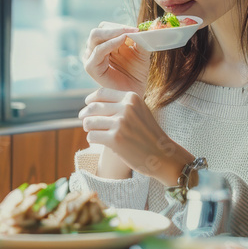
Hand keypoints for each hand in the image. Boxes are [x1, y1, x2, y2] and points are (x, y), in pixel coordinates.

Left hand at [79, 88, 193, 185]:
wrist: (162, 155)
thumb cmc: (148, 134)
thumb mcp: (139, 111)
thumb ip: (121, 104)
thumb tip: (93, 102)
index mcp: (131, 98)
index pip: (101, 93)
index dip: (90, 100)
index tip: (87, 105)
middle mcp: (126, 108)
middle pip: (93, 108)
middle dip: (85, 115)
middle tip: (85, 122)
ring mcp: (120, 123)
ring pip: (90, 122)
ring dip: (89, 128)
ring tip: (94, 133)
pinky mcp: (115, 139)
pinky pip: (92, 136)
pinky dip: (92, 139)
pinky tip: (98, 142)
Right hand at [82, 23, 150, 95]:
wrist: (134, 92)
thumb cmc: (136, 73)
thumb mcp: (140, 52)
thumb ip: (139, 39)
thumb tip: (141, 27)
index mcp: (104, 45)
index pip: (105, 27)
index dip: (120, 26)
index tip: (137, 28)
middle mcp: (95, 50)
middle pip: (98, 30)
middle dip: (115, 27)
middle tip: (132, 30)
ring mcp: (91, 57)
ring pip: (95, 36)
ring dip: (113, 33)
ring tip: (128, 35)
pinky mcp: (91, 67)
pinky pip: (97, 51)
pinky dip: (110, 43)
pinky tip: (122, 40)